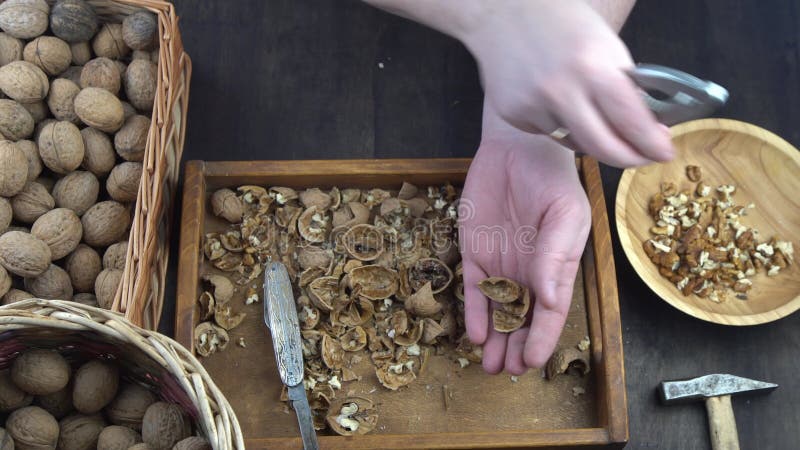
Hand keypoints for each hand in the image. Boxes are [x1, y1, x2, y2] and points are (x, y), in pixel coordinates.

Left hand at [458, 105, 590, 373]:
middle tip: (505, 373)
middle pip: (522, 319)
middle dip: (515, 347)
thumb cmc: (551, 178)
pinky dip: (473, 312)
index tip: (531, 363)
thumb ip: (556, 256)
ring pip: (496, 311)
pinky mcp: (474, 251)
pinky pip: (472, 289)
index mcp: (555, 267)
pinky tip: (474, 335)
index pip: (550, 313)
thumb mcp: (565, 214)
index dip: (542, 339)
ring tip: (488, 366)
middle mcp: (528, 271)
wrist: (517, 145)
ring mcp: (500, 263)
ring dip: (495, 339)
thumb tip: (549, 298)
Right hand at [459, 0, 672, 166]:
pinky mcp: (515, 114)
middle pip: (603, 147)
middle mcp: (561, 91)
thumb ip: (624, 86)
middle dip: (627, 157)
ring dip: (589, 136)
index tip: (663, 151)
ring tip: (586, 108)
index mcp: (593, 67)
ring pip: (574, 142)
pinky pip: (547, 133)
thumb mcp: (605, 45)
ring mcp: (534, 105)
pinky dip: (557, 124)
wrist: (505, 13)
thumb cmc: (562, 23)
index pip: (631, 121)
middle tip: (639, 156)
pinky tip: (551, 99)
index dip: (650, 143)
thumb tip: (644, 127)